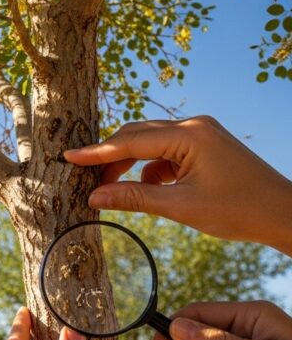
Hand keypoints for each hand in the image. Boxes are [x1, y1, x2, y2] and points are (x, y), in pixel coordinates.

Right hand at [63, 116, 291, 255]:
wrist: (284, 214)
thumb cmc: (239, 210)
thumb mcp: (181, 206)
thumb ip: (134, 197)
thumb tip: (95, 197)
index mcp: (190, 135)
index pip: (130, 141)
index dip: (97, 152)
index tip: (68, 156)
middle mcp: (193, 126)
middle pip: (137, 135)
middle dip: (112, 158)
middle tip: (88, 181)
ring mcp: (200, 133)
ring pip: (150, 143)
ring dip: (131, 165)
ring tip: (114, 189)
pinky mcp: (204, 145)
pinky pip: (167, 152)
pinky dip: (152, 169)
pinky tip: (150, 190)